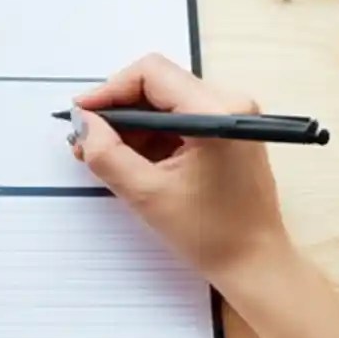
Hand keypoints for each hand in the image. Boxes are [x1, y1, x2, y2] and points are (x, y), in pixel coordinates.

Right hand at [68, 53, 291, 285]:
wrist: (255, 264)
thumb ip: (105, 153)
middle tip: (87, 138)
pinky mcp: (227, 132)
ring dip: (131, 125)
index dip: (109, 90)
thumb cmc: (212, 235)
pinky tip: (131, 159)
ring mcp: (230, 117)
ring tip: (104, 153)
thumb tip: (83, 123)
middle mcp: (228, 104)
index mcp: (215, 113)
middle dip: (117, 110)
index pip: (151, 74)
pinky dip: (150, 135)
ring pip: (164, 101)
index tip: (83, 114)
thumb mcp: (145, 193)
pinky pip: (178, 117)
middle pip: (156, 85)